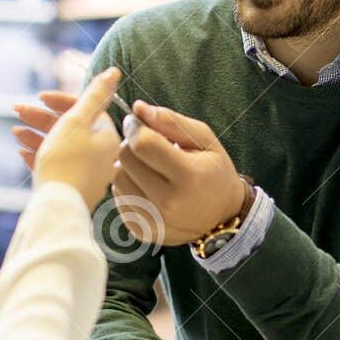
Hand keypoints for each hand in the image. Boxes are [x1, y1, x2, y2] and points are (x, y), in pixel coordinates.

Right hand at [18, 68, 121, 208]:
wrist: (56, 207)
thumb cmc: (65, 161)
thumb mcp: (77, 120)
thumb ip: (95, 94)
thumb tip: (113, 72)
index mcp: (108, 137)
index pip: (86, 110)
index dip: (60, 100)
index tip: (39, 97)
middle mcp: (103, 155)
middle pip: (72, 128)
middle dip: (42, 117)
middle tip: (18, 111)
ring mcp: (89, 173)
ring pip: (61, 146)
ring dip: (37, 135)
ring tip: (15, 132)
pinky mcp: (74, 187)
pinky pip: (58, 165)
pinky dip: (40, 155)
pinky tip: (22, 151)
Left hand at [113, 102, 246, 246]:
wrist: (222, 216)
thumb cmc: (213, 171)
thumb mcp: (205, 140)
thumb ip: (171, 121)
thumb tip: (138, 108)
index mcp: (189, 177)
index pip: (143, 144)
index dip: (135, 127)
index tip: (138, 122)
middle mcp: (169, 203)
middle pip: (126, 159)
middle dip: (131, 145)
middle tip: (146, 144)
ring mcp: (154, 220)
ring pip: (117, 178)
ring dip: (128, 166)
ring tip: (147, 166)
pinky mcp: (142, 230)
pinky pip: (118, 197)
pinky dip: (128, 186)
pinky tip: (146, 185)